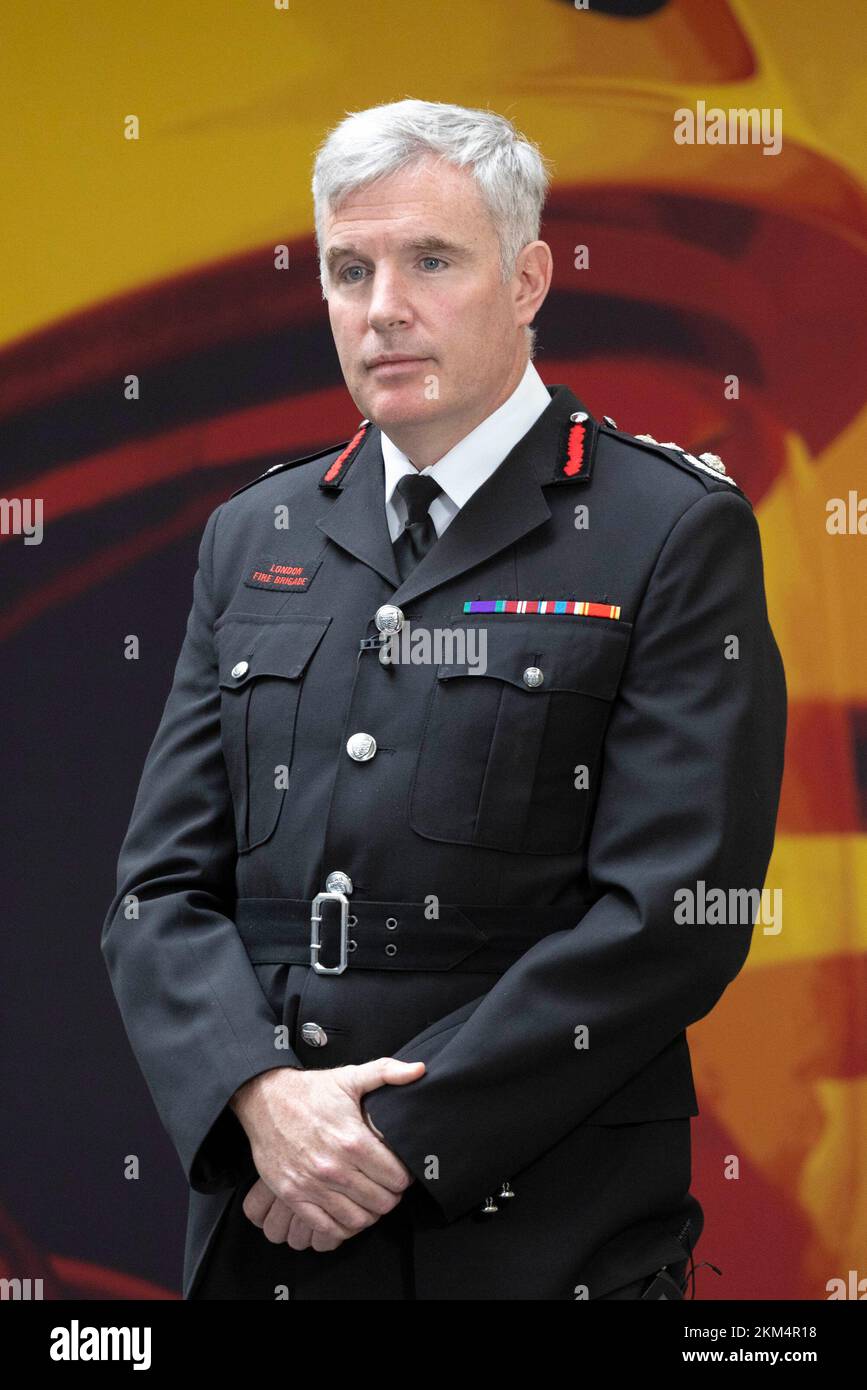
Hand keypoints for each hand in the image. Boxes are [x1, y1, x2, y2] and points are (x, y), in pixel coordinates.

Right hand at [230, 1057, 424, 1245]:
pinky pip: (327, 1228)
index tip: (398, 1172)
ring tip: (368, 1199)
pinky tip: (346, 1210)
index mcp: (353, 1140)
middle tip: (386, 1186)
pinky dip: (341, 1226)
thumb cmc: (310, 1090)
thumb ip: (388, 1072)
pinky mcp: (293, 1196)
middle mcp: (333, 1168)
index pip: (396, 1178)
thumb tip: (420, 1070)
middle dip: (389, 1195)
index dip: (403, 1177)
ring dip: (368, 1213)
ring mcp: (312, 1185)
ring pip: (357, 1220)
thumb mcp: (350, 1077)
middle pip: (381, 1202)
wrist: (264, 1099)